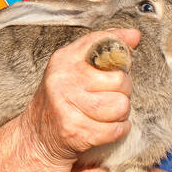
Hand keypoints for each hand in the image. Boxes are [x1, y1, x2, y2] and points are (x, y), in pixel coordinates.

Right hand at [20, 28, 140, 166]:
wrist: (36, 137)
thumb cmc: (62, 99)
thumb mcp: (74, 67)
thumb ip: (103, 47)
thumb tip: (134, 35)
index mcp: (64, 59)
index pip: (104, 43)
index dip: (121, 56)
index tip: (120, 66)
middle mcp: (63, 79)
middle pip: (120, 80)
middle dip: (123, 92)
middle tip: (110, 96)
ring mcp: (66, 106)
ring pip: (121, 106)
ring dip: (120, 113)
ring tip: (106, 114)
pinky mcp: (75, 131)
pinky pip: (117, 129)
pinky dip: (118, 130)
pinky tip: (105, 128)